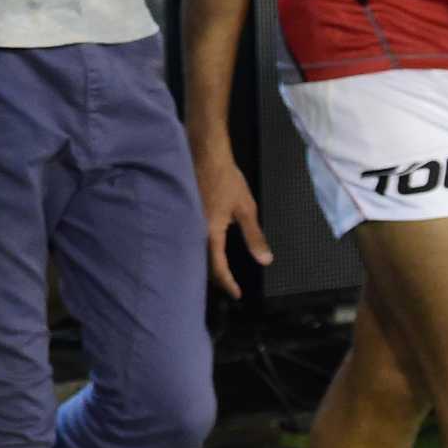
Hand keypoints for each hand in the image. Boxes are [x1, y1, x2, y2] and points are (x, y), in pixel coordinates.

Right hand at [193, 147, 270, 299]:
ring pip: (194, 252)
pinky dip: (199, 250)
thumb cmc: (226, 179)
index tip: (237, 293)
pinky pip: (189, 239)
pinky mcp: (182, 213)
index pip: (218, 267)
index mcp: (210, 232)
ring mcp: (185, 221)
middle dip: (216, 278)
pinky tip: (204, 249)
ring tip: (217, 272)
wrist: (204, 154)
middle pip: (202, 264)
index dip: (228, 283)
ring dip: (206, 265)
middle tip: (228, 285)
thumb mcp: (246, 208)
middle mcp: (194, 231)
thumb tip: (265, 260)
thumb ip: (254, 236)